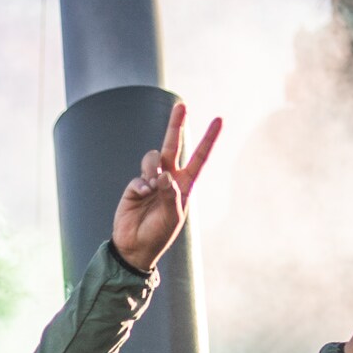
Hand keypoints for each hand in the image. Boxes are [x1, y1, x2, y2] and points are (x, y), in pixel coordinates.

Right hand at [109, 101, 220, 273]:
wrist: (135, 247)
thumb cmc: (159, 234)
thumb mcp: (173, 217)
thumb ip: (171, 195)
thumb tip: (164, 174)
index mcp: (184, 185)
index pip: (199, 158)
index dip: (208, 139)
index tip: (218, 120)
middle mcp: (168, 179)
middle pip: (173, 146)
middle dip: (176, 125)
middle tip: (181, 105)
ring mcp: (150, 181)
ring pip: (153, 158)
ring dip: (153, 168)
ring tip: (152, 186)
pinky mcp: (135, 187)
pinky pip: (139, 176)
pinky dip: (141, 185)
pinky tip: (142, 195)